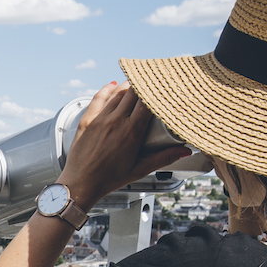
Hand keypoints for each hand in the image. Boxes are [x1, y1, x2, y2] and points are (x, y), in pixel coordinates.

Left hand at [62, 81, 194, 208]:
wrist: (81, 183)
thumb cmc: (109, 179)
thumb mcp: (140, 169)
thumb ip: (164, 158)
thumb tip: (185, 151)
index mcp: (131, 132)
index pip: (147, 102)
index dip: (156, 93)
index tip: (163, 89)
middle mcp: (116, 121)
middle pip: (134, 93)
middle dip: (144, 86)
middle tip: (153, 84)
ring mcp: (100, 119)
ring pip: (118, 93)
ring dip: (128, 86)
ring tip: (137, 82)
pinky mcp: (87, 119)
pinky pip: (99, 97)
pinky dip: (108, 89)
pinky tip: (113, 85)